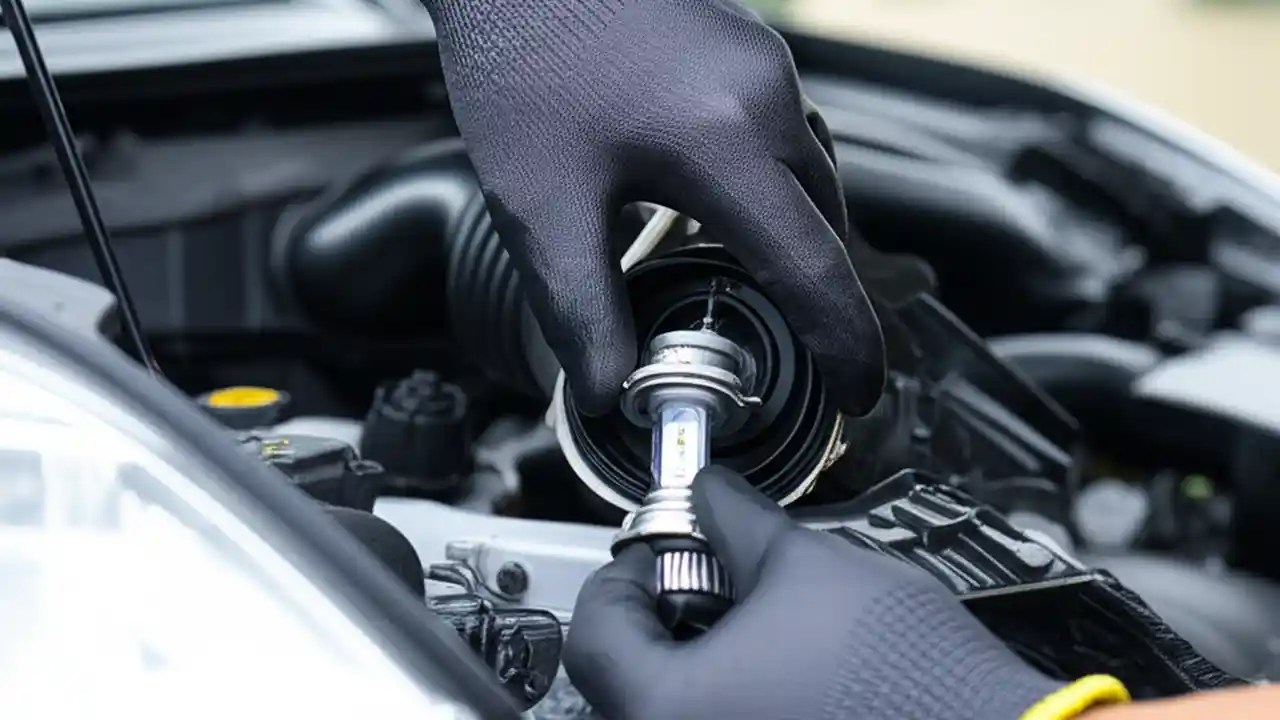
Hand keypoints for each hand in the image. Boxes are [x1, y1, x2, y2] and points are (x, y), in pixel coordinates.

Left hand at [422, 0, 884, 415]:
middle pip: (829, 225)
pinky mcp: (748, 50)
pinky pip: (790, 139)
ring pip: (814, 179)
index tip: (857, 393)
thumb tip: (608, 388)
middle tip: (809, 358)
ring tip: (769, 296)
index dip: (844, 344)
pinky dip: (779, 193)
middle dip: (826, 300)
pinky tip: (734, 213)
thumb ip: (582, 307)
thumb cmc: (518, 61)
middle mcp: (765, 97)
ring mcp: (763, 65)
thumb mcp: (539, 204)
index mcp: (726, 140)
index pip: (813, 267)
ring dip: (803, 242)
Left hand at [564, 467, 1060, 719]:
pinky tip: (789, 668)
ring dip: (700, 659)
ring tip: (757, 620)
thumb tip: (712, 492)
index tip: (655, 556)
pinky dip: (737, 696)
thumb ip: (738, 522)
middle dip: (664, 618)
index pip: (595, 635)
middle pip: (629, 679)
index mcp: (667, 711)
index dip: (622, 578)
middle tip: (706, 579)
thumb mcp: (807, 565)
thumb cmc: (909, 676)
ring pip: (679, 710)